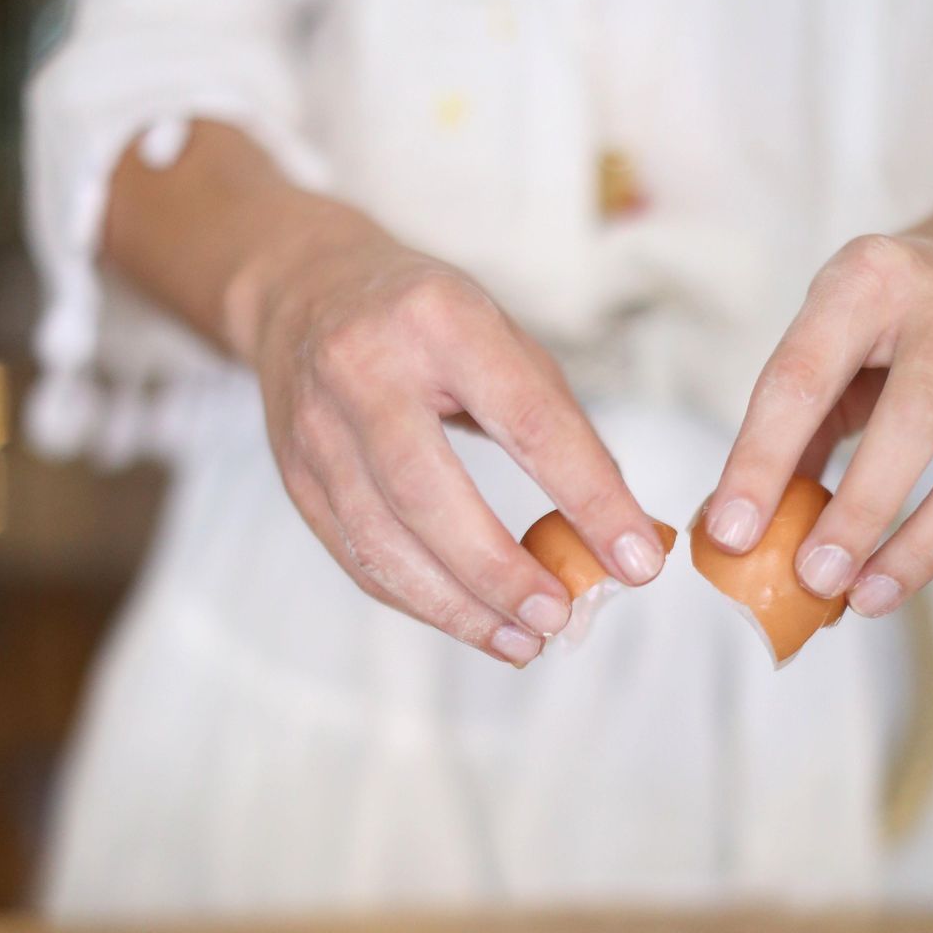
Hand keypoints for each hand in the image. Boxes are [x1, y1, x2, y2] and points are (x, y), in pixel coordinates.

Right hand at [234, 211, 665, 663]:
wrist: (306, 290)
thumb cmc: (429, 321)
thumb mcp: (502, 339)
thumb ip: (559, 428)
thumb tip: (620, 532)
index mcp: (440, 319)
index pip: (526, 421)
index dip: (588, 498)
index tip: (639, 562)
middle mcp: (364, 369)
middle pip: (429, 492)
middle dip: (500, 570)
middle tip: (560, 618)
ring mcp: (316, 425)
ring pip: (382, 540)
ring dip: (458, 607)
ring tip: (524, 642)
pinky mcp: (293, 474)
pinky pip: (357, 557)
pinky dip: (419, 601)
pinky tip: (472, 621)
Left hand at [705, 227, 932, 615]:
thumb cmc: (883, 327)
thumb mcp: (822, 347)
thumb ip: (786, 431)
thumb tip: (732, 535)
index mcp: (863, 282)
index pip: (802, 379)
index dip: (760, 462)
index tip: (730, 536)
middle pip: (909, 422)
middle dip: (858, 513)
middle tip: (813, 581)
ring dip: (929, 538)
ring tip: (869, 596)